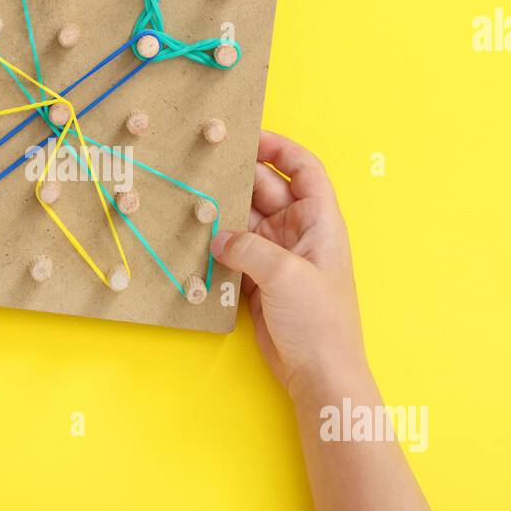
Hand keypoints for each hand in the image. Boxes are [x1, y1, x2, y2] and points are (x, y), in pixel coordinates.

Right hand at [210, 132, 366, 399]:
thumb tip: (218, 236)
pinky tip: (194, 240)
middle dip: (237, 179)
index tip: (246, 137)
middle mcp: (298, 233)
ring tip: (191, 201)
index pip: (302, 169)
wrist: (319, 373)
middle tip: (202, 168)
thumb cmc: (319, 321)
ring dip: (222, 214)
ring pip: (245, 221)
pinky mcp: (259, 281)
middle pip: (266, 191)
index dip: (278, 148)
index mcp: (319, 221)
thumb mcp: (285, 274)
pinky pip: (234, 253)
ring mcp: (277, 256)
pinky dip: (216, 247)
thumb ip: (248, 247)